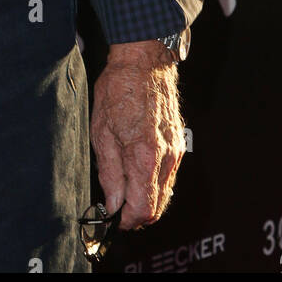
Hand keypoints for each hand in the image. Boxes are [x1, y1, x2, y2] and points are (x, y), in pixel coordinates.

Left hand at [90, 40, 184, 230]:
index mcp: (144, 157)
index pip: (143, 209)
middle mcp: (166, 158)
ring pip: (165, 191)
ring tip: (124, 187)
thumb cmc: (119, 90)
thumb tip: (112, 203)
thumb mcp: (101, 131)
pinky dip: (155, 181)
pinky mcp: (179, 141)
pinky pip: (169, 173)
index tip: (114, 219)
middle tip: (117, 208)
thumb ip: (109, 172)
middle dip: (138, 213)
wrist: (144, 61)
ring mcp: (177, 149)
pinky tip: (138, 170)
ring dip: (147, 197)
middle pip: (159, 206)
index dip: (127, 221)